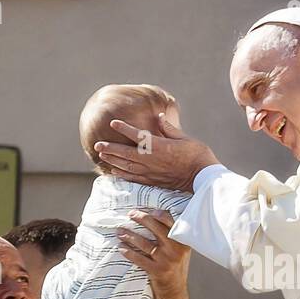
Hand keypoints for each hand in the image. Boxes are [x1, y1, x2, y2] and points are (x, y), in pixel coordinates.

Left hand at [95, 113, 218, 191]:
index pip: (137, 136)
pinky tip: (114, 171)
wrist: (202, 177)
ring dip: (112, 160)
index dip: (124, 128)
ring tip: (101, 155)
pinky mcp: (153, 181)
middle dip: (110, 148)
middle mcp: (151, 160)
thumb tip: (159, 117)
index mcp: (159, 146)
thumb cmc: (197, 155)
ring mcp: (151, 172)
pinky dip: (122, 174)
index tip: (113, 122)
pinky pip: (133, 178)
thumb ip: (169, 128)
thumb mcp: (185, 138)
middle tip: (97, 144)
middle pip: (125, 153)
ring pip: (126, 166)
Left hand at [119, 208, 190, 298]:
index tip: (151, 211)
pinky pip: (139, 259)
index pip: (173, 223)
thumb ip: (173, 235)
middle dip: (142, 219)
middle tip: (131, 214)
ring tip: (120, 231)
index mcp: (183, 242)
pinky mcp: (157, 271)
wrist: (175, 290)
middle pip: (157, 229)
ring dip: (130, 236)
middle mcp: (176, 249)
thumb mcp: (180, 249)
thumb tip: (155, 217)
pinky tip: (121, 248)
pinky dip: (129, 253)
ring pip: (145, 243)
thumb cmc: (175, 266)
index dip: (162, 215)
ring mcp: (166, 260)